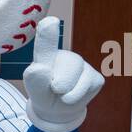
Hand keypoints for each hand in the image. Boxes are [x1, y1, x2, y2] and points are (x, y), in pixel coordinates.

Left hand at [22, 16, 103, 131]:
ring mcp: (83, 65)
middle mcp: (66, 56)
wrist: (59, 109)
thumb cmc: (44, 95)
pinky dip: (78, 99)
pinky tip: (76, 94)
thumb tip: (39, 68)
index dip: (48, 34)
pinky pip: (86, 91)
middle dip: (57, 88)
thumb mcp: (34, 91)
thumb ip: (34, 81)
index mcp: (46, 56)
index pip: (46, 44)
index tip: (50, 21)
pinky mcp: (96, 77)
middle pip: (64, 75)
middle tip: (53, 90)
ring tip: (62, 95)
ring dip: (66, 97)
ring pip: (75, 86)